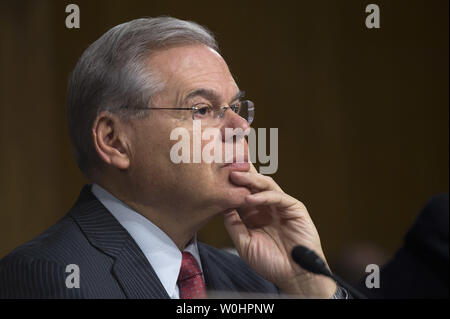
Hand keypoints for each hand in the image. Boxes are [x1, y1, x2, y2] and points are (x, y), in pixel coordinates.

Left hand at [223, 166, 335, 297]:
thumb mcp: (244, 243)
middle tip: (224, 167)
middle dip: (239, 175)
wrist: (294, 276)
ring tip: (235, 177)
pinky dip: (263, 196)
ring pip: (265, 185)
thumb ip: (233, 224)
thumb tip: (221, 206)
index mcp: (254, 213)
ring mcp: (281, 206)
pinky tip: (249, 199)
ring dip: (250, 179)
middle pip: (253, 184)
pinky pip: (278, 197)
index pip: (241, 192)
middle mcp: (267, 206)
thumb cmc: (270, 263)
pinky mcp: (294, 208)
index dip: (230, 184)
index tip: (214, 176)